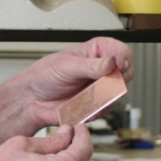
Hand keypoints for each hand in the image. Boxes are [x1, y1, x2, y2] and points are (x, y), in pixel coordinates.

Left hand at [0, 37, 133, 141]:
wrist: (33, 100)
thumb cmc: (45, 76)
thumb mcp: (67, 66)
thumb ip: (91, 65)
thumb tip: (112, 62)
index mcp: (96, 51)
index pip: (122, 50)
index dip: (124, 57)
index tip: (118, 65)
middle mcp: (103, 68)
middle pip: (127, 73)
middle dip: (114, 81)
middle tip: (99, 84)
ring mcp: (101, 87)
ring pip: (118, 93)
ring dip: (103, 97)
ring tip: (83, 96)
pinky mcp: (97, 104)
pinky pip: (106, 108)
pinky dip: (95, 109)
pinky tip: (80, 106)